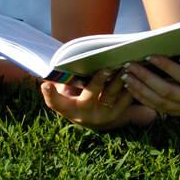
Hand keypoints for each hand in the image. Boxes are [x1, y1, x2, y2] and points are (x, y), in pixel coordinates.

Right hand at [41, 67, 156, 131]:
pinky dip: (129, 88)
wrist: (93, 115)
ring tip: (124, 66)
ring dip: (118, 81)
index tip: (45, 85)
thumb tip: (57, 63)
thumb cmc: (75, 95)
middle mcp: (82, 114)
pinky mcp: (115, 114)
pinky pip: (124, 101)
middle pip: (89, 97)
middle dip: (97, 82)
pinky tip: (133, 75)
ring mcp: (100, 116)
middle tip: (105, 69)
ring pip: (110, 97)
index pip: (54, 102)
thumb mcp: (66, 91)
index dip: (49, 94)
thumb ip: (64, 79)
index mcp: (66, 108)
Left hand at [121, 56, 179, 119]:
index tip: (150, 55)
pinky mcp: (179, 114)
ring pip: (159, 103)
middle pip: (167, 92)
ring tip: (126, 76)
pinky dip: (143, 99)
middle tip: (130, 65)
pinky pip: (158, 108)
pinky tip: (132, 88)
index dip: (166, 67)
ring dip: (140, 90)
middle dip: (146, 78)